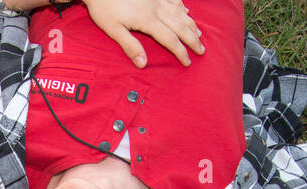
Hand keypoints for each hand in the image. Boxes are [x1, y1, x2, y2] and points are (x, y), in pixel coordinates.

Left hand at [82, 0, 203, 66]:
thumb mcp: (113, 29)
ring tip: (199, 33)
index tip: (188, 62)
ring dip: (190, 23)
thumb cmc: (104, 7)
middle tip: (202, 50)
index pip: (170, 40)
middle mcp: (156, 8)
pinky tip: (186, 10)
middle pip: (180, 26)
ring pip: (179, 11)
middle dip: (192, 39)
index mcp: (147, 20)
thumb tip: (143, 64)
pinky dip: (181, 6)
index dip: (180, 52)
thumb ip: (130, 46)